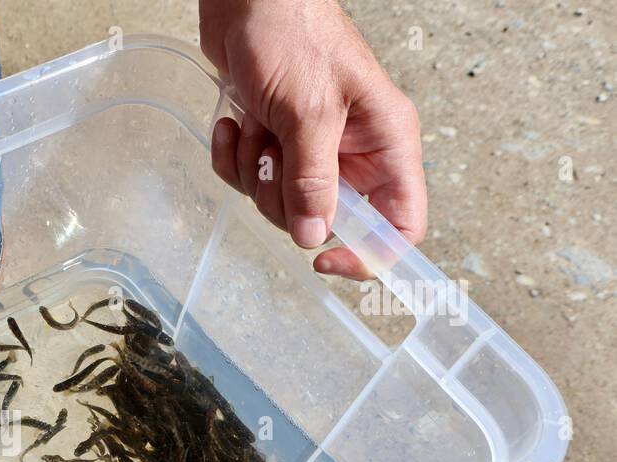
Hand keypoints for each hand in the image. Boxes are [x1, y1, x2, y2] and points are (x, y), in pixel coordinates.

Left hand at [200, 0, 426, 278]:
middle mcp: (352, 150)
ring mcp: (311, 147)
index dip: (368, 253)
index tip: (325, 258)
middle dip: (286, 200)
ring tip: (257, 126)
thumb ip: (312, 180)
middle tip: (275, 160)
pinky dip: (234, 157)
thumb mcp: (308, 111)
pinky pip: (249, 178)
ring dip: (255, 172)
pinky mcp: (274, 139)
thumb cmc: (292, 30)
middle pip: (326, 221)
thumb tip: (314, 235)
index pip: (400, 223)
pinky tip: (234, 123)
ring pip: (281, 203)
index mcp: (385, 141)